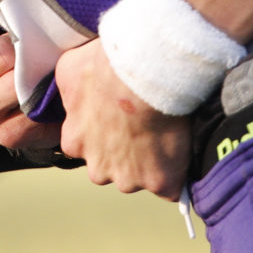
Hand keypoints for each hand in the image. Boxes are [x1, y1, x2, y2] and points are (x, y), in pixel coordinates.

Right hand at [0, 9, 61, 153]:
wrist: (41, 90)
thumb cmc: (10, 48)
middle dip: (23, 47)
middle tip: (33, 44)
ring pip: (16, 85)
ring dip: (37, 71)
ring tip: (44, 65)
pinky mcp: (6, 135)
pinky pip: (32, 112)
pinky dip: (46, 98)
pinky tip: (46, 91)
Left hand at [55, 38, 190, 199]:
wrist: (147, 74)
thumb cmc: (108, 66)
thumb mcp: (70, 69)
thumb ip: (69, 92)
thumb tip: (73, 96)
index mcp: (75, 141)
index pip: (85, 145)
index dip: (104, 132)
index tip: (119, 116)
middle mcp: (98, 168)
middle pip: (112, 167)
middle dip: (124, 152)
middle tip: (143, 122)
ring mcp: (130, 179)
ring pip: (140, 177)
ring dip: (152, 161)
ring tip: (167, 131)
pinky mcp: (161, 183)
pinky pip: (171, 186)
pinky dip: (178, 172)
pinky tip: (183, 152)